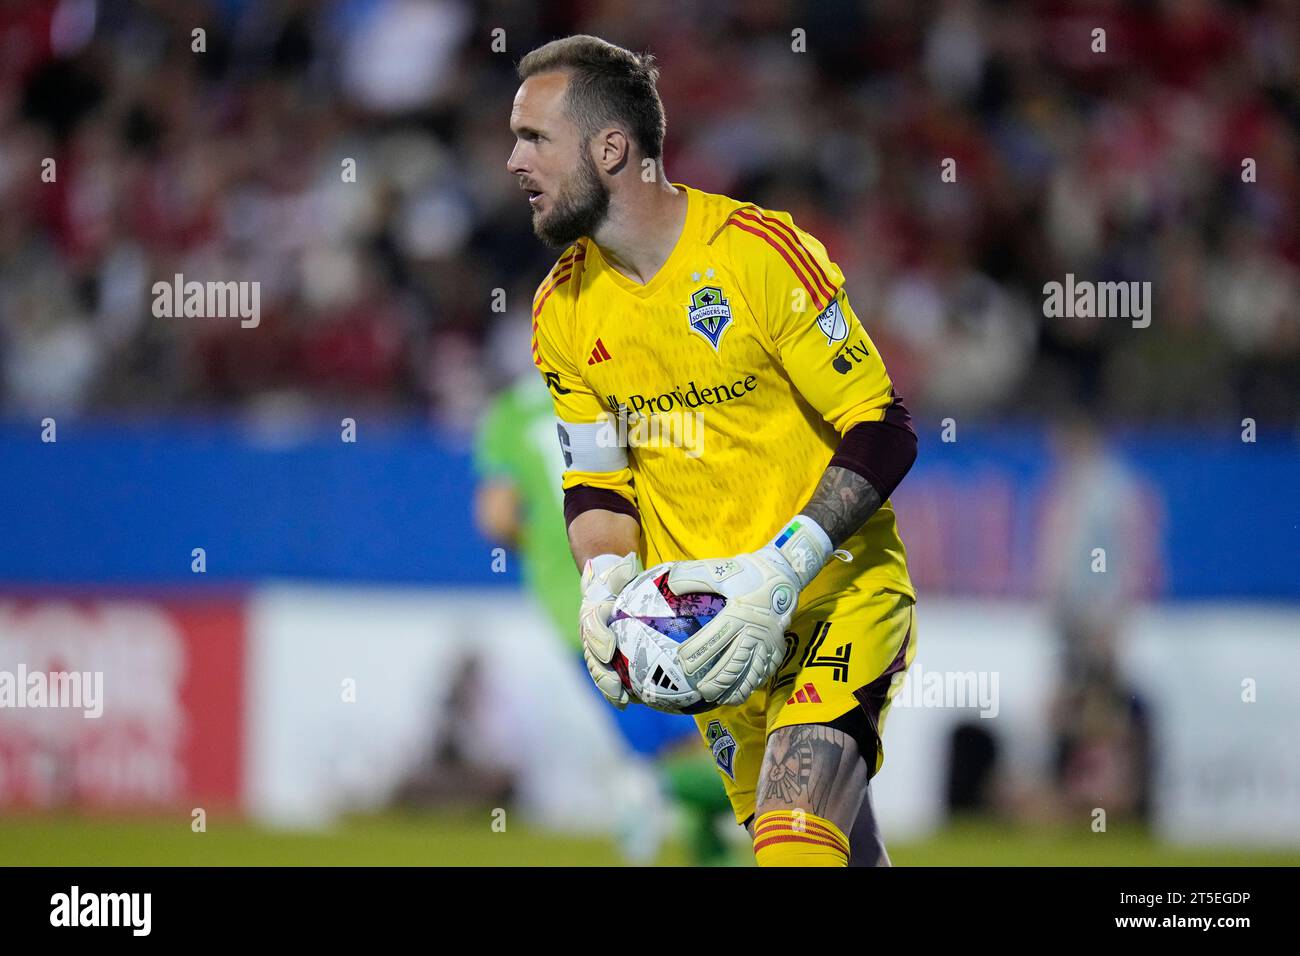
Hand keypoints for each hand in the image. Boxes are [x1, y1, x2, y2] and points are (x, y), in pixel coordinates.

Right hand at [579, 552, 642, 708]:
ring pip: (598, 669)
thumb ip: (621, 570)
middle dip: (602, 673)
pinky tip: (629, 703)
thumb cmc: (615, 580)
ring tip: (622, 701)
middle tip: (615, 687)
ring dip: (608, 687)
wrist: (604, 587)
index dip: (600, 638)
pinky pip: (607, 674)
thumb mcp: (618, 572)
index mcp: (592, 611)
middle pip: (593, 655)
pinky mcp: (603, 656)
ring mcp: (594, 646)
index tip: (610, 649)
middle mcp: (590, 632)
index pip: (592, 625)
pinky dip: (615, 690)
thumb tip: (630, 561)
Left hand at [664, 517, 832, 706]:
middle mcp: (754, 632)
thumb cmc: (748, 572)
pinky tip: (738, 694)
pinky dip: (750, 686)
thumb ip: (692, 575)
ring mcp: (768, 643)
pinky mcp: (778, 649)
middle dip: (715, 681)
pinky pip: (764, 673)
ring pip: (750, 674)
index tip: (682, 663)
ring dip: (733, 689)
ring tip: (718, 698)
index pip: (713, 640)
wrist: (783, 575)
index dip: (696, 654)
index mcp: (737, 614)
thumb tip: (669, 584)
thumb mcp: (719, 569)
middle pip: (732, 664)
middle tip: (700, 690)